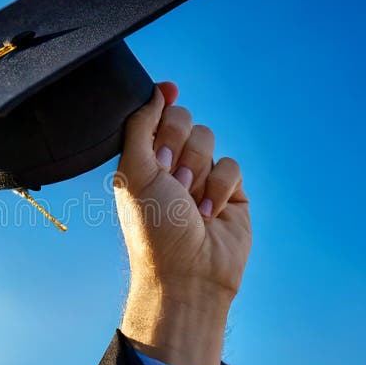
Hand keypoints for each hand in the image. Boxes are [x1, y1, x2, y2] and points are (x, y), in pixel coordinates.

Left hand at [115, 82, 251, 364]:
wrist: (186, 273)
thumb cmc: (153, 228)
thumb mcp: (133, 173)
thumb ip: (140, 127)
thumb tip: (158, 91)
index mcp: (142, 160)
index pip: (153, 115)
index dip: (161, 105)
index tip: (169, 91)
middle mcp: (170, 165)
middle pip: (183, 119)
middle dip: (177, 144)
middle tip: (169, 176)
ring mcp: (201, 176)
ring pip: (207, 140)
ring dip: (197, 169)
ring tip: (189, 203)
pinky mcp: (231, 191)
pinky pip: (232, 165)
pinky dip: (220, 187)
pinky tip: (210, 213)